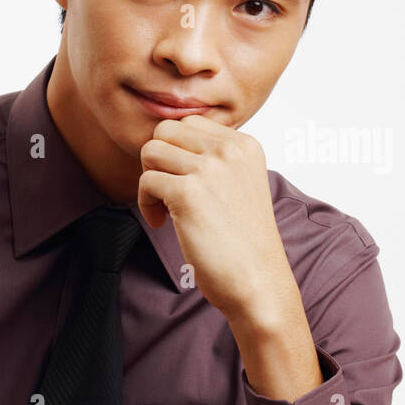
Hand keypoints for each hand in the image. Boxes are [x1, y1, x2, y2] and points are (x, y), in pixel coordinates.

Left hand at [137, 114, 295, 319]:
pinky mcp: (188, 193)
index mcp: (245, 145)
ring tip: (164, 208)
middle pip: (167, 130)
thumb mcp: (241, 185)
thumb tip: (169, 145)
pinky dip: (146, 204)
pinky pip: (146, 181)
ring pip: (151, 151)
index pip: (191, 122)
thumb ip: (216, 160)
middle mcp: (229, 151)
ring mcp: (209, 169)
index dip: (177, 152)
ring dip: (150, 180)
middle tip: (167, 191)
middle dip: (159, 160)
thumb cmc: (245, 242)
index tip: (185, 182)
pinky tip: (162, 224)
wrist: (258, 281)